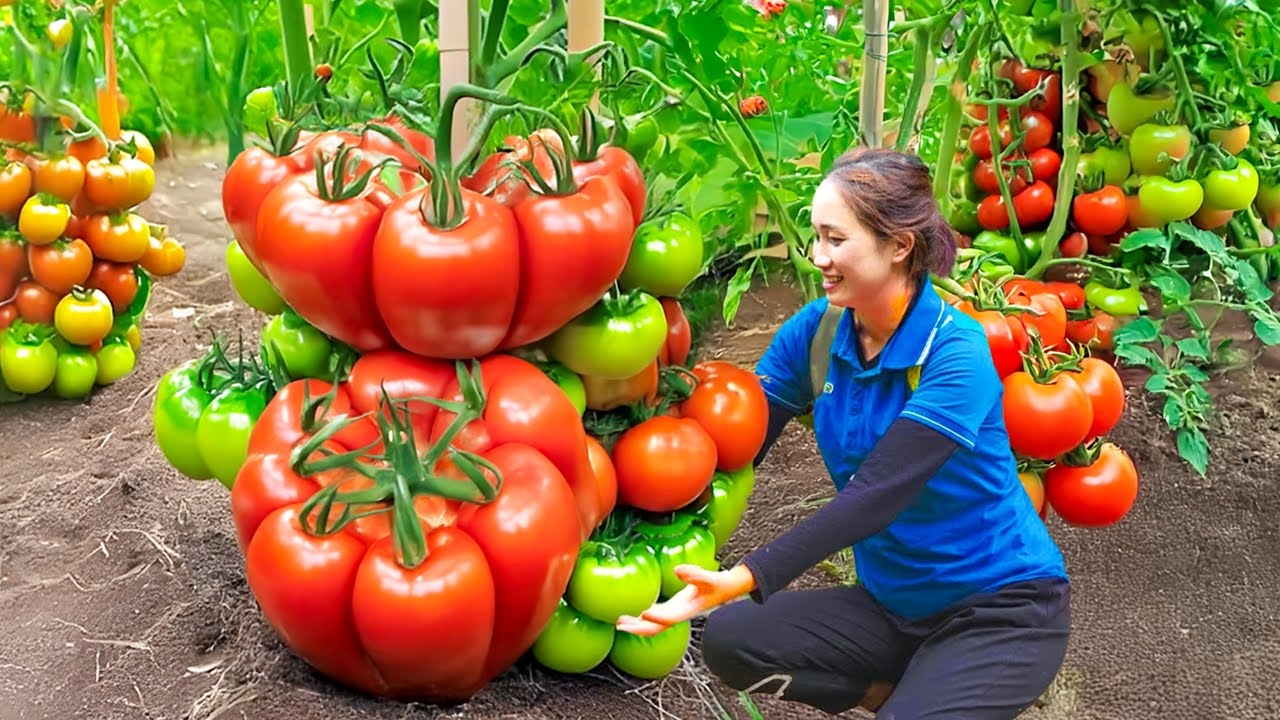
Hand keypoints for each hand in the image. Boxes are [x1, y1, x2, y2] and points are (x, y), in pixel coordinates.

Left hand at [615, 564, 755, 636]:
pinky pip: (656, 617)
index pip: (670, 617)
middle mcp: (680, 614)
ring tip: (620, 623)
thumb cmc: (719, 584)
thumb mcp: (710, 577)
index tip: (643, 614)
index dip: (657, 618)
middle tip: (620, 626)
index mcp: (688, 609)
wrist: (727, 588)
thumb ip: (695, 574)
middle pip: (657, 628)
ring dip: (637, 626)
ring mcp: (676, 612)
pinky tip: (634, 615)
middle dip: (639, 629)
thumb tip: (678, 570)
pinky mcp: (674, 607)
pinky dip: (643, 619)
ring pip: (654, 625)